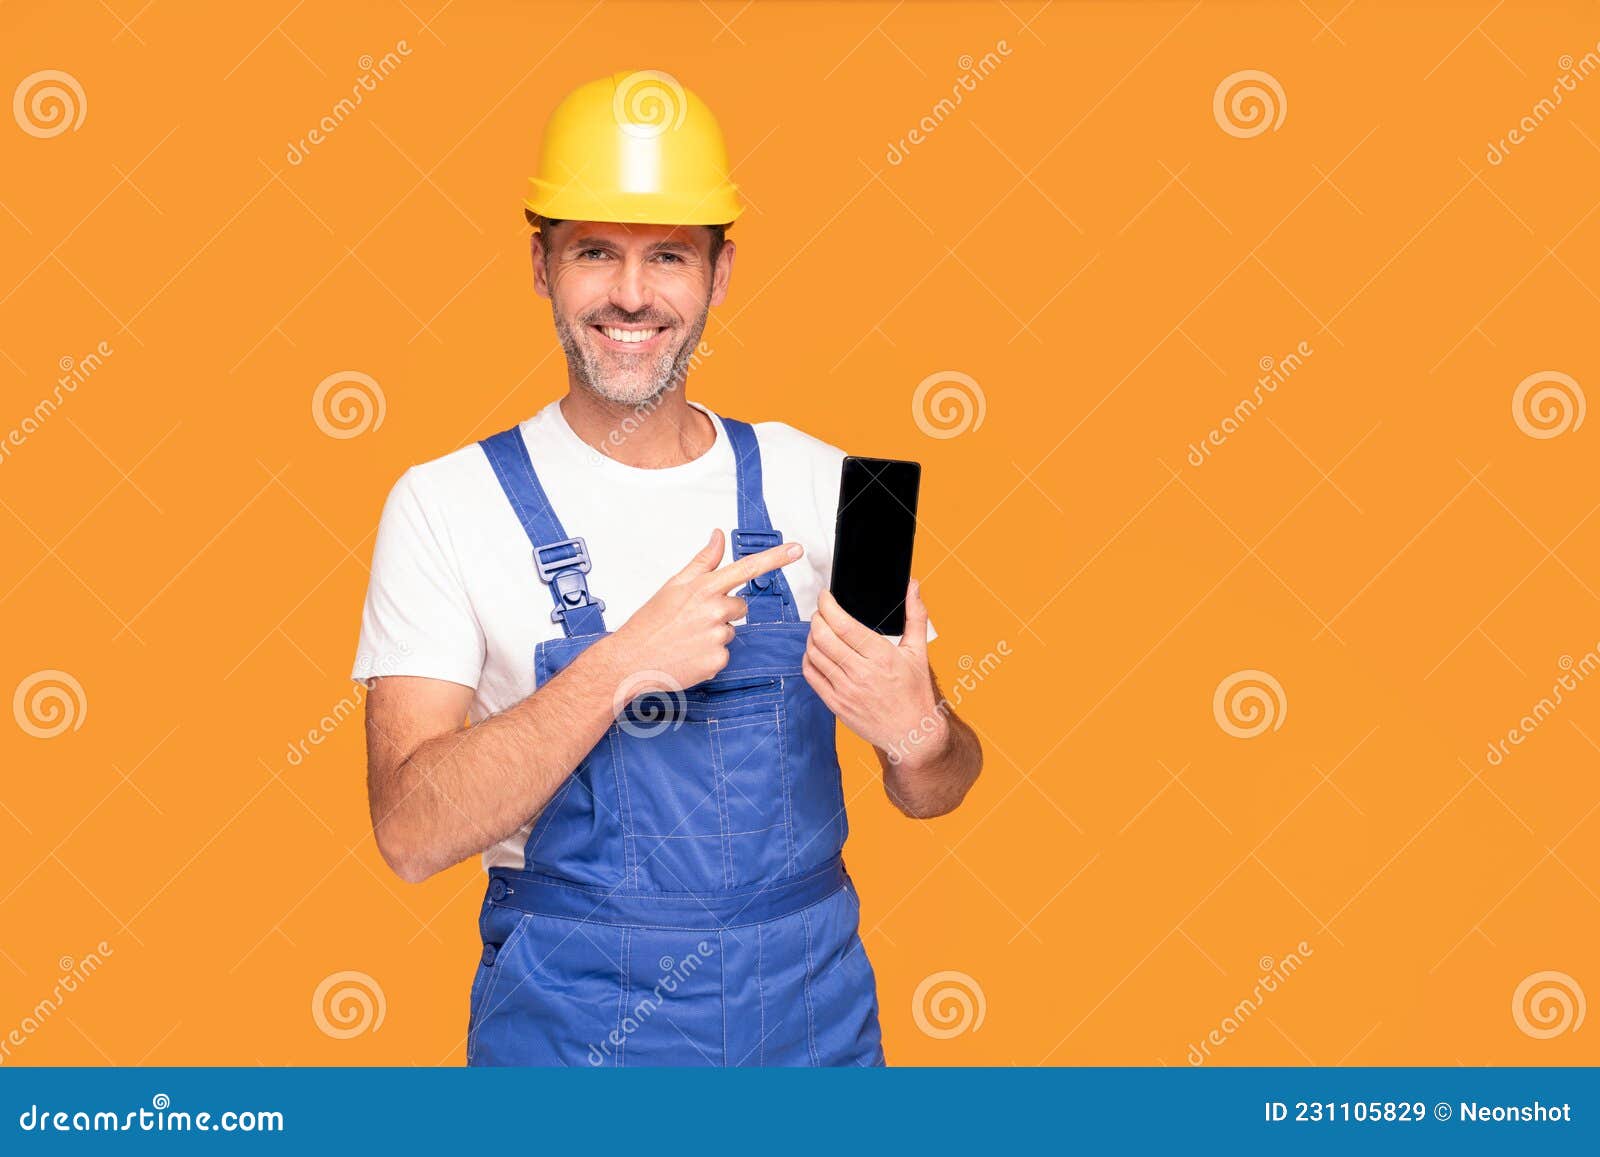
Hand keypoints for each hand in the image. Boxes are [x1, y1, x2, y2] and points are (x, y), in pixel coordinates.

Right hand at [601, 529, 801, 692]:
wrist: (631, 661)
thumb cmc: (649, 624)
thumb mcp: (673, 586)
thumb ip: (702, 561)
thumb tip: (717, 536)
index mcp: (704, 588)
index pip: (747, 567)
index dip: (775, 558)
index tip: (797, 549)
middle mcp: (714, 610)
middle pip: (740, 606)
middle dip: (723, 612)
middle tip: (693, 621)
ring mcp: (717, 637)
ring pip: (731, 631)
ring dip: (714, 634)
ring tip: (687, 639)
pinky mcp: (718, 660)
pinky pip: (725, 654)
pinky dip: (710, 655)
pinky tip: (689, 654)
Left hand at [803, 580, 943, 758]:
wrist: (912, 734)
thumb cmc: (915, 693)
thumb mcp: (919, 652)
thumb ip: (915, 615)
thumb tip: (913, 586)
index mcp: (881, 656)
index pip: (842, 624)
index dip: (827, 605)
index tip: (825, 596)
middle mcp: (861, 674)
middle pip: (823, 636)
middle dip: (817, 617)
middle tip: (821, 611)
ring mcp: (845, 691)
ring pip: (813, 654)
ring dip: (811, 636)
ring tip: (819, 629)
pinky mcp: (835, 705)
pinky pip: (811, 675)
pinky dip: (808, 658)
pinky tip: (816, 652)